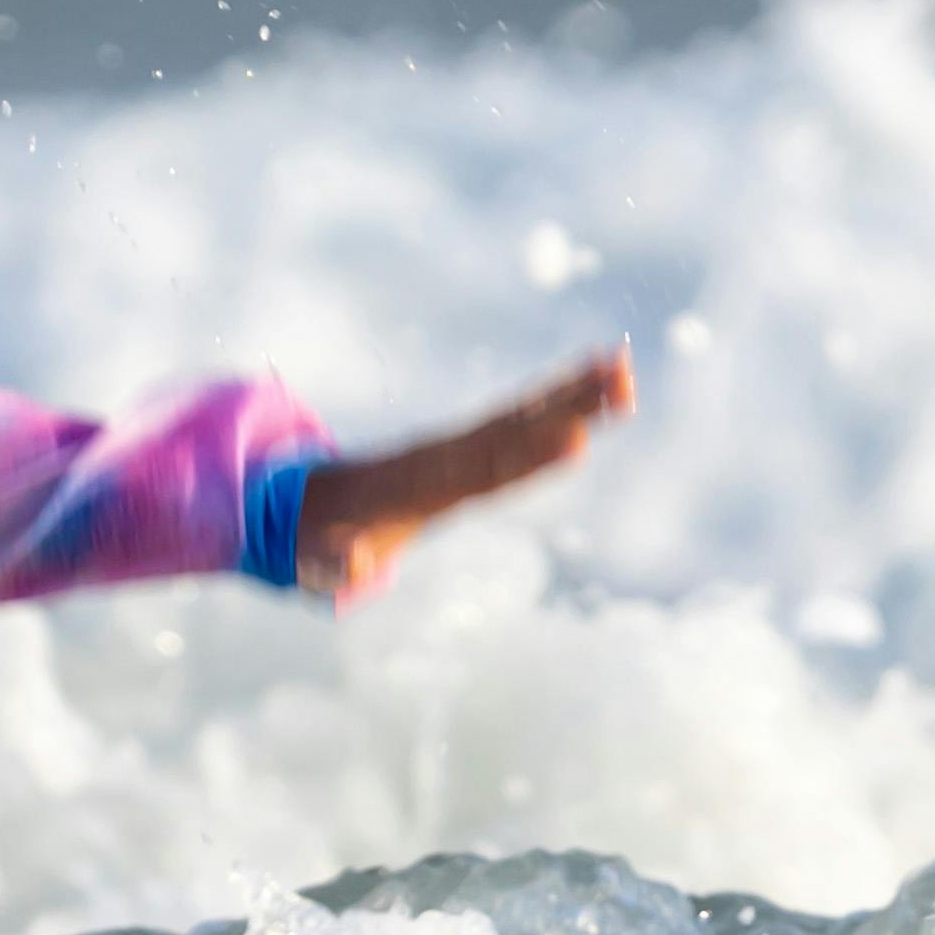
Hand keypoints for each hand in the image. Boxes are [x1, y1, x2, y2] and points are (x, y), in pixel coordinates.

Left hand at [289, 348, 634, 605]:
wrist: (308, 501)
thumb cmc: (316, 537)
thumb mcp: (317, 558)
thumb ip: (333, 562)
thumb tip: (348, 565)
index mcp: (418, 483)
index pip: (481, 470)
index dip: (526, 457)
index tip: (574, 440)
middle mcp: (445, 453)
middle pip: (514, 429)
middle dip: (566, 408)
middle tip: (620, 385)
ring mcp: (460, 444)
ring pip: (522, 413)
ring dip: (572, 391)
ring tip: (626, 370)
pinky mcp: (474, 443)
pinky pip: (522, 416)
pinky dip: (561, 395)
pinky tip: (605, 377)